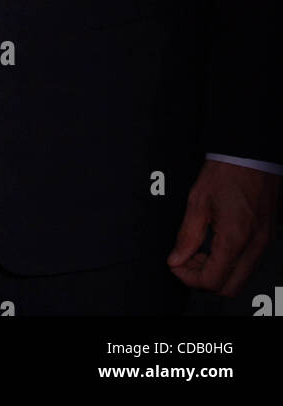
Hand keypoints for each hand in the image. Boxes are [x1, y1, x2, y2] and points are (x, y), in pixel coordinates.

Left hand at [167, 159, 277, 294]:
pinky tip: (215, 245)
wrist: (251, 154)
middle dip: (203, 280)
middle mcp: (254, 246)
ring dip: (217, 273)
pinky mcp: (266, 237)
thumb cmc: (227, 171)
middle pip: (229, 288)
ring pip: (241, 278)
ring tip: (198, 251)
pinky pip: (249, 264)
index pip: (211, 280)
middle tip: (186, 261)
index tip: (175, 264)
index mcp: (235, 239)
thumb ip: (186, 236)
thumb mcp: (198, 201)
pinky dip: (230, 263)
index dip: (188, 277)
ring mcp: (263, 243)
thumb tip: (176, 259)